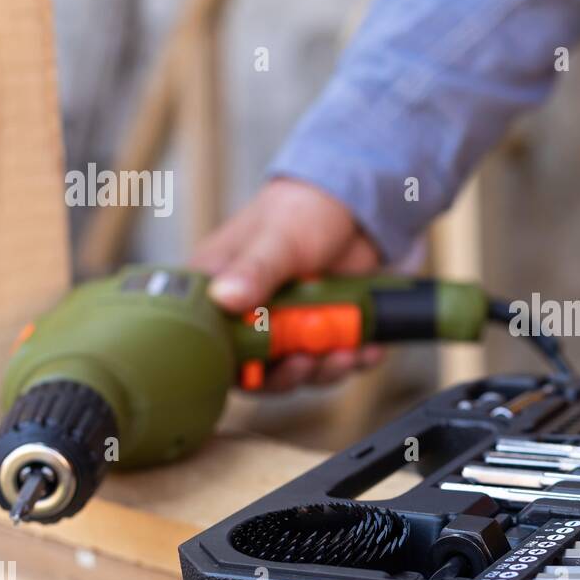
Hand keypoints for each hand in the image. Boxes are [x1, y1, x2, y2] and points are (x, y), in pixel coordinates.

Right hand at [191, 178, 385, 390]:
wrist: (357, 204)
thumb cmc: (304, 210)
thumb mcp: (278, 239)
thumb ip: (254, 270)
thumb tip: (224, 299)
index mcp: (219, 292)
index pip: (211, 346)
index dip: (233, 367)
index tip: (260, 367)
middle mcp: (250, 316)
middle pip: (256, 371)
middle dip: (287, 374)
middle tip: (308, 361)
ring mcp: (288, 326)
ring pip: (299, 371)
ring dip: (324, 370)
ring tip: (346, 353)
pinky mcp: (323, 331)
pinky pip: (334, 361)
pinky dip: (353, 360)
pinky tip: (368, 350)